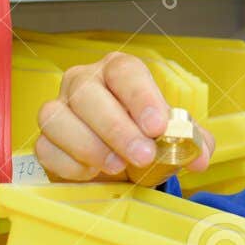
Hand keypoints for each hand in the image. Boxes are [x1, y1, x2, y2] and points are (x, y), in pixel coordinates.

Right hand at [34, 51, 214, 185]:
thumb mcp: (173, 134)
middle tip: (142, 156)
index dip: (140, 96)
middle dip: (117, 128)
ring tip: (117, 166)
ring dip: (90, 146)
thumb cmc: (145, 137)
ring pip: (57, 118)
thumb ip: (191, 140)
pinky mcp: (45, 140)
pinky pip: (47, 148)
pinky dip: (71, 164)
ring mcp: (59, 109)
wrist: (120, 162)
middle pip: (88, 94)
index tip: (156, 126)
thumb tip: (199, 157)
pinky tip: (93, 173)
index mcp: (117, 71)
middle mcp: (83, 82)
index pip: (125, 71)